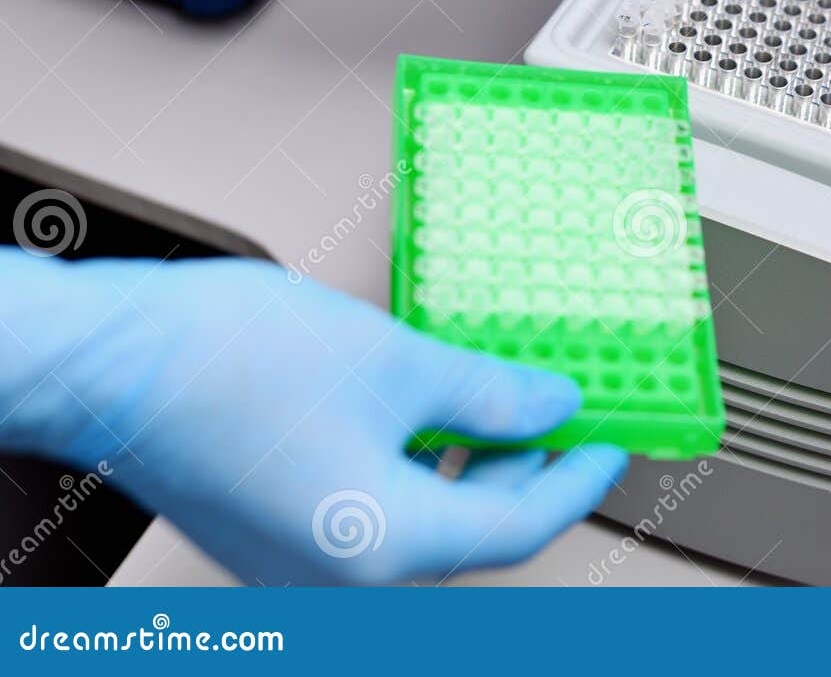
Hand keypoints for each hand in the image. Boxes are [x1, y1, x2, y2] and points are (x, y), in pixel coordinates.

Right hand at [0, 248, 625, 584]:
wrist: (108, 360)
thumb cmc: (226, 362)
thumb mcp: (397, 362)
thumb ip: (488, 394)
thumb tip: (549, 406)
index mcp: (383, 548)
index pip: (520, 526)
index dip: (578, 479)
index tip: (611, 442)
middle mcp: (342, 580)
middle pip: (472, 535)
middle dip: (527, 473)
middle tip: (565, 418)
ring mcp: (301, 567)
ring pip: (422, 530)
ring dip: (471, 473)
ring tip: (502, 408)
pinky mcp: (275, 539)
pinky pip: (373, 521)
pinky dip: (416, 476)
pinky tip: (430, 421)